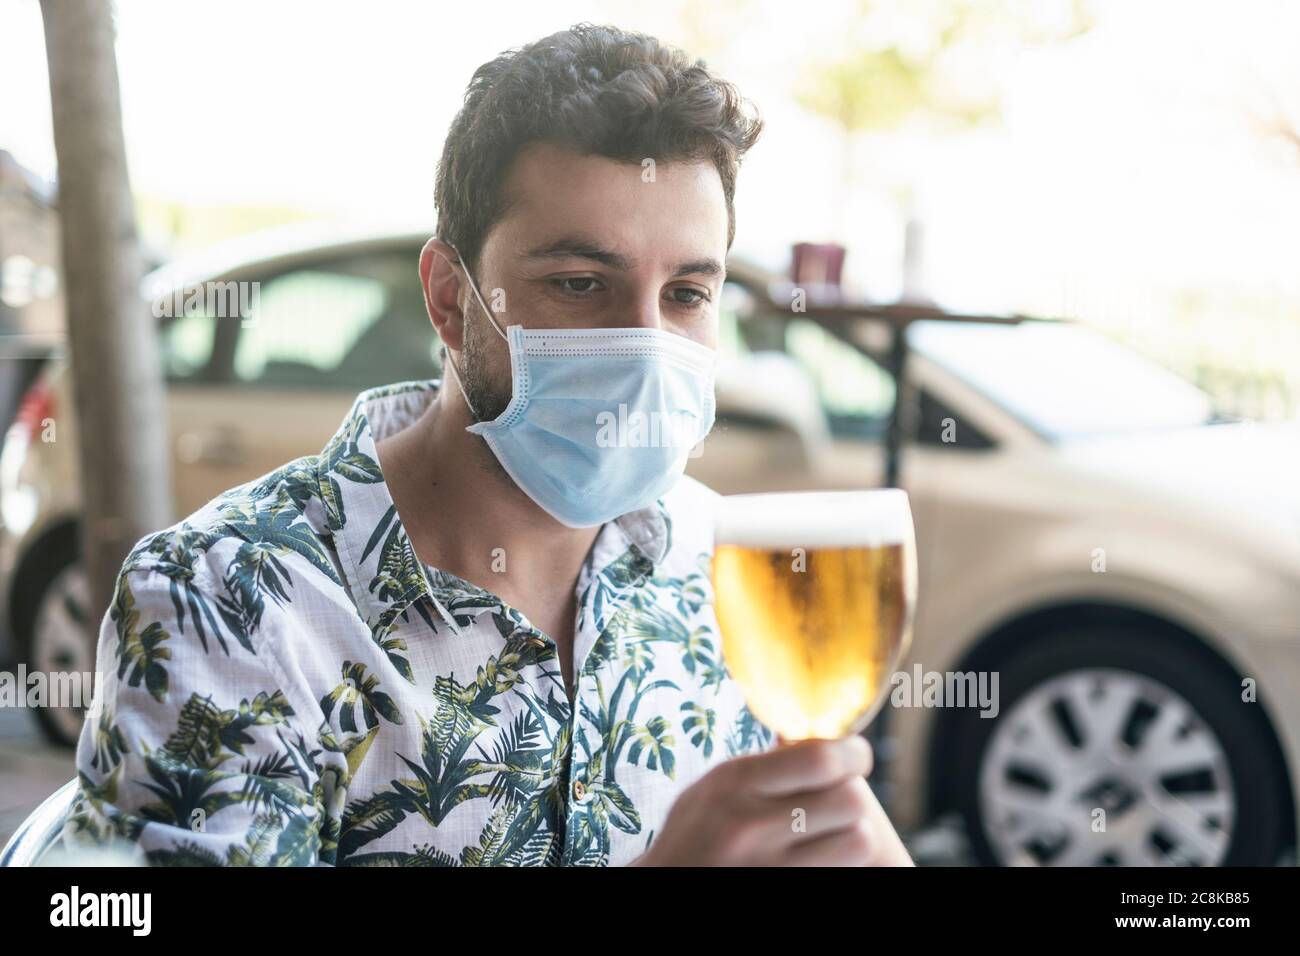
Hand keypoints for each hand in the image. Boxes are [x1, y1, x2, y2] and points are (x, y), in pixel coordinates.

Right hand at [631, 735, 913, 865]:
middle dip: (853, 796)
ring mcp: (770, 867)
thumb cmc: (693, 835)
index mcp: (735, 783)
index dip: (853, 754)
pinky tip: (819, 856)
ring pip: (859, 841)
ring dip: (852, 834)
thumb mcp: (714, 787)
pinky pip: (844, 870)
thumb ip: (763, 766)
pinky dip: (841, 861)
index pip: (822, 758)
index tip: (854, 757)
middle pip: (850, 800)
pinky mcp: (786, 890)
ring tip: (832, 832)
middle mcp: (752, 826)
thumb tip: (823, 737)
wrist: (663, 887)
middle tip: (842, 799)